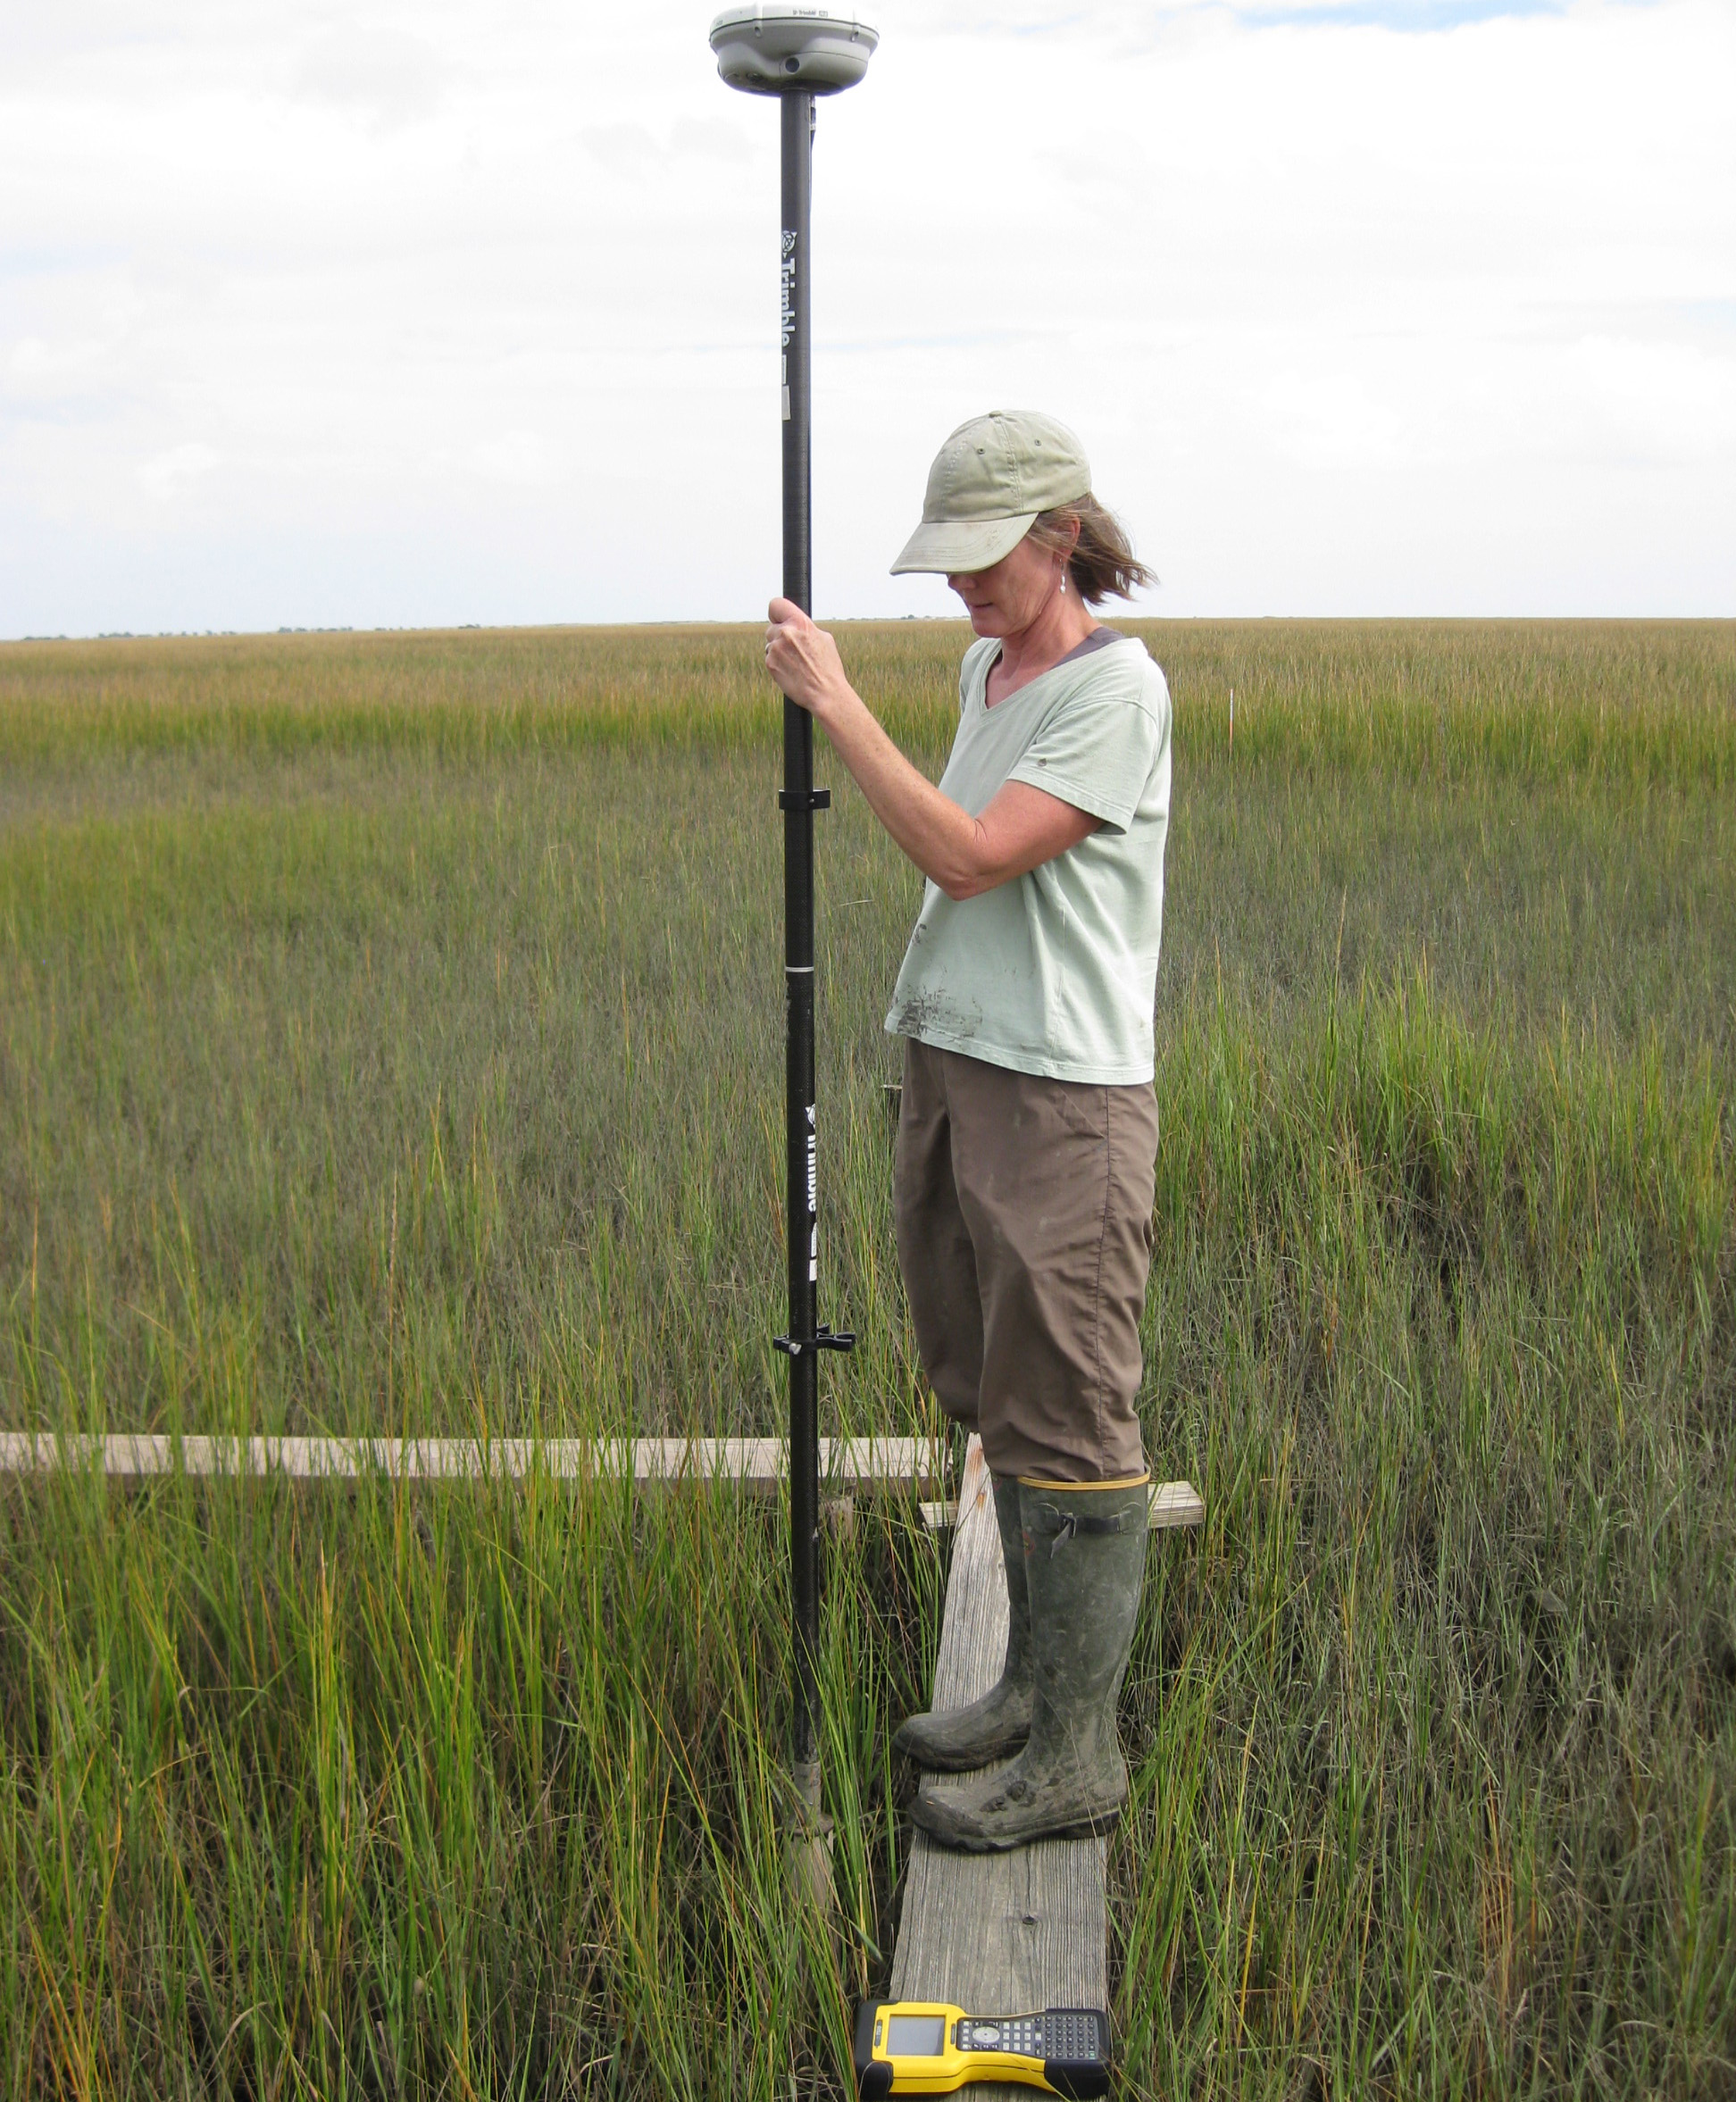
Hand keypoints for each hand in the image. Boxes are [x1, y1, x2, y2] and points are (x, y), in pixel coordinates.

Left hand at [764, 598, 849, 722]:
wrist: (825, 692)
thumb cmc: (828, 667)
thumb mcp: (824, 639)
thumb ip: (806, 628)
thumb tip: (796, 624)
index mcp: (801, 623)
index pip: (776, 604)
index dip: (776, 613)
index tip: (778, 619)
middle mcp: (786, 632)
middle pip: (771, 628)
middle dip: (778, 637)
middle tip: (792, 650)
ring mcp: (776, 648)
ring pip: (769, 645)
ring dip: (778, 652)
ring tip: (795, 663)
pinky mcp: (770, 663)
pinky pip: (769, 659)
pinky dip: (777, 664)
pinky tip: (790, 671)